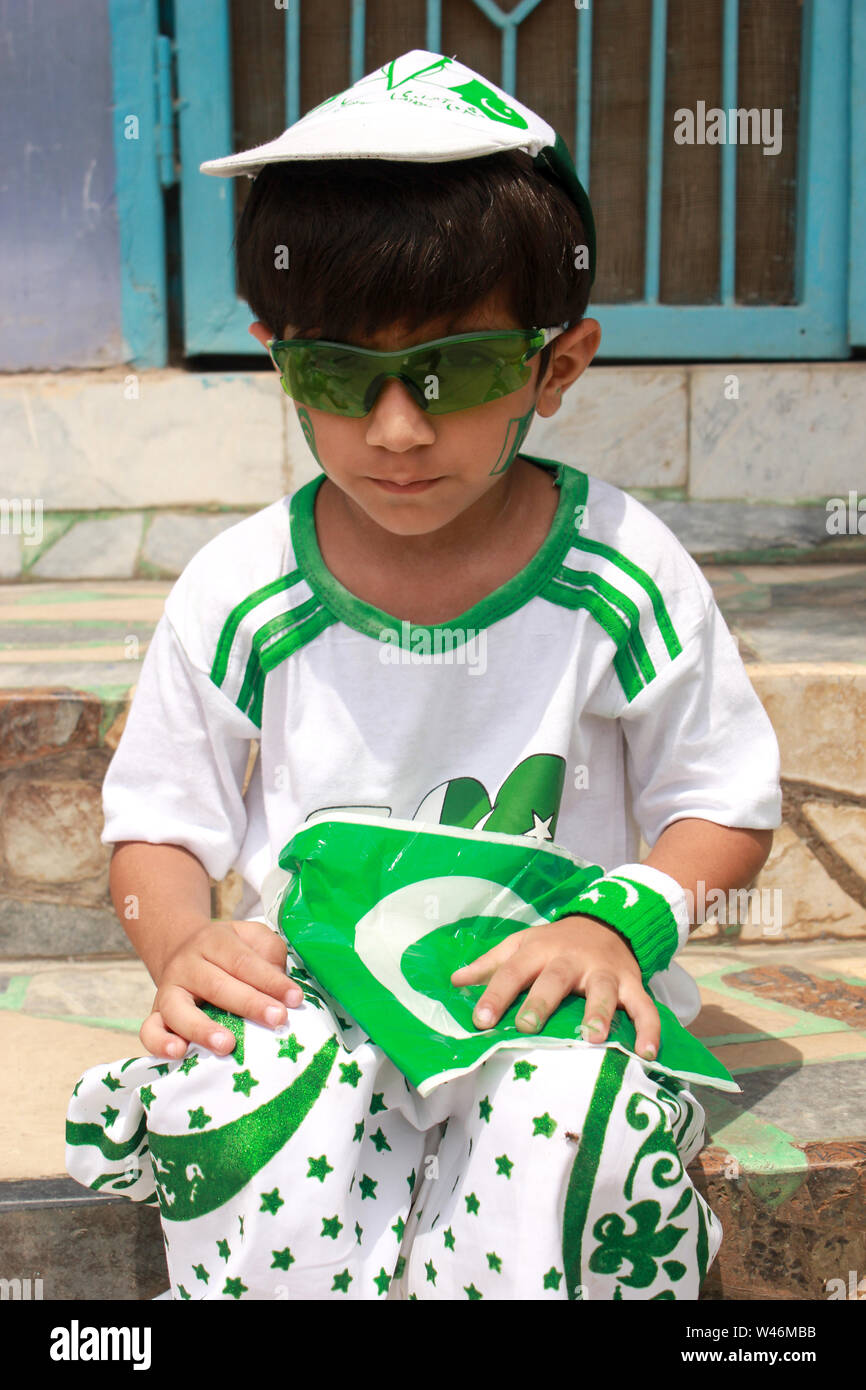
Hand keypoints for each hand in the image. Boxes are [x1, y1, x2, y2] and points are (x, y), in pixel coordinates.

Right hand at [139, 919, 302, 1058]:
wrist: (182, 948)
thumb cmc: (227, 949)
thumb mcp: (250, 936)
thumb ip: (268, 951)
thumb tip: (278, 983)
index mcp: (214, 942)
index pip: (244, 961)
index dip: (271, 980)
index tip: (295, 999)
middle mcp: (188, 965)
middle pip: (217, 984)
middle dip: (249, 1004)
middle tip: (277, 1019)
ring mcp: (168, 991)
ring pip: (179, 1010)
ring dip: (202, 1029)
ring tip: (227, 1045)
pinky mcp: (155, 1014)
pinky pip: (149, 1030)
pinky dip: (160, 1043)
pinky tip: (178, 1054)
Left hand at [450, 915, 660, 1061]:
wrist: (607, 920)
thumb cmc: (555, 943)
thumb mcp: (521, 945)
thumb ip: (490, 965)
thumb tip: (454, 981)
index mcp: (539, 950)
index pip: (513, 971)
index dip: (495, 995)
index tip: (480, 1021)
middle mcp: (571, 959)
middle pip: (555, 978)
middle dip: (542, 1001)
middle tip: (527, 1026)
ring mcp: (604, 971)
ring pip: (602, 990)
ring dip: (598, 1011)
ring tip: (592, 1037)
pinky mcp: (632, 983)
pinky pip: (644, 1006)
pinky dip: (649, 1028)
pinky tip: (647, 1052)